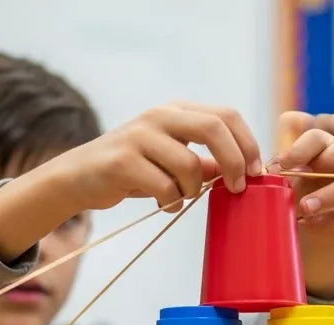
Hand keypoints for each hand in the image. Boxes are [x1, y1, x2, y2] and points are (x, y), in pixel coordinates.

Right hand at [47, 102, 262, 211]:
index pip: (226, 115)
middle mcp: (159, 116)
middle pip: (214, 128)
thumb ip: (203, 162)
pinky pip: (165, 187)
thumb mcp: (170, 160)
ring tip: (178, 197)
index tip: (255, 171)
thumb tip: (239, 171)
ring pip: (190, 166)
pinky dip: (171, 202)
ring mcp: (140, 136)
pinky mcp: (123, 161)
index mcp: (176, 111)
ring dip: (192, 191)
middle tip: (238, 187)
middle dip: (234, 161)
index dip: (247, 143)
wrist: (78, 177)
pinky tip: (162, 204)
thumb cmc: (131, 170)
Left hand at [269, 111, 333, 298]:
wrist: (307, 220)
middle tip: (306, 174)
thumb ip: (281, 163)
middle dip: (332, 155)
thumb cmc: (294, 184)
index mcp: (332, 134)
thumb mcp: (284, 170)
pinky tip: (314, 223)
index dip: (309, 141)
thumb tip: (267, 168)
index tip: (284, 162)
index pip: (333, 122)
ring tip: (305, 207)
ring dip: (330, 194)